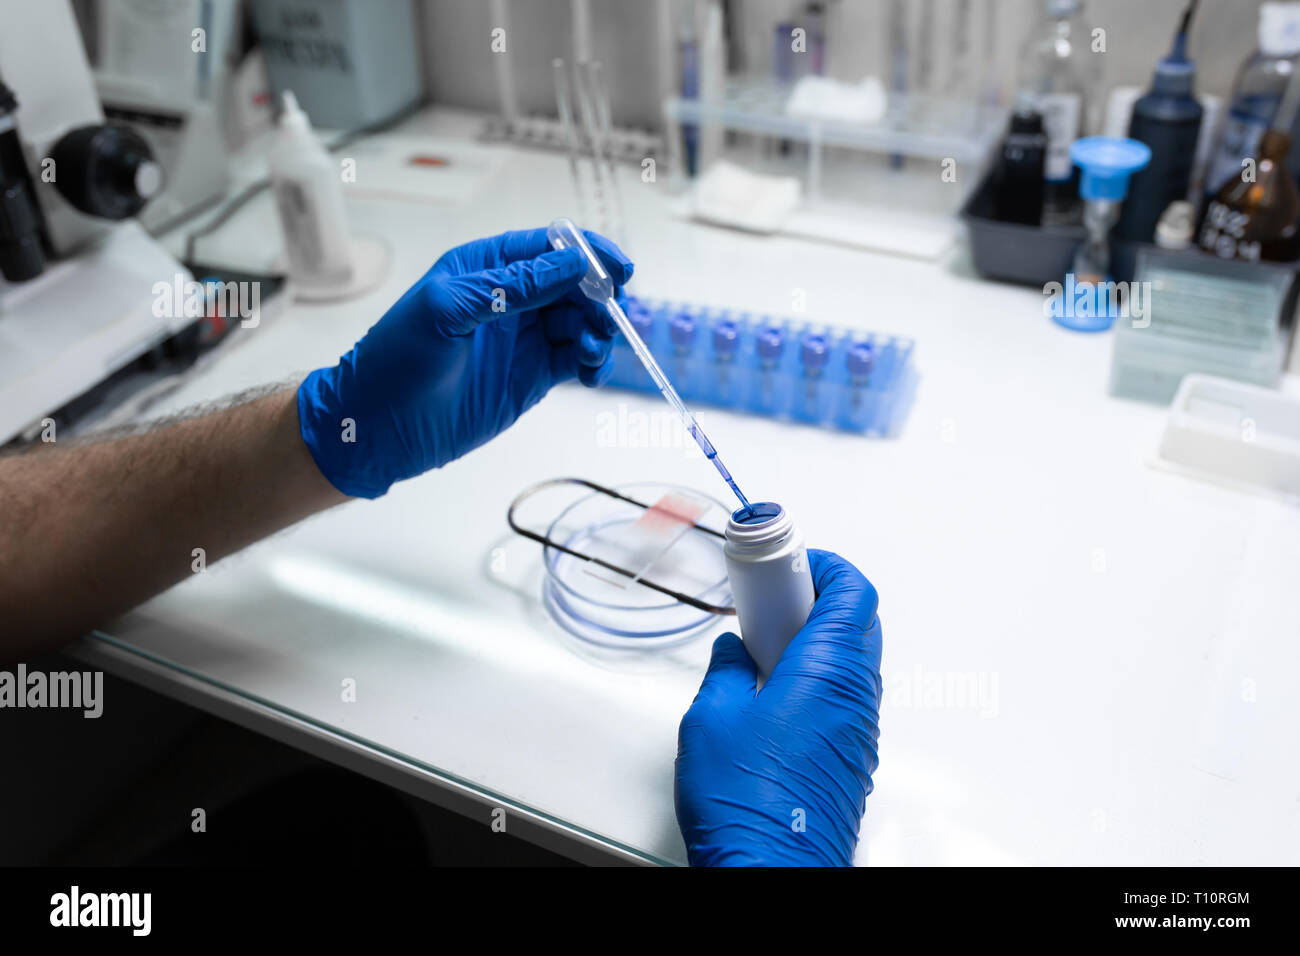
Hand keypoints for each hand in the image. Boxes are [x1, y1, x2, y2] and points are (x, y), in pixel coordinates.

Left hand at [297, 227, 632, 497]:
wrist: (379, 427)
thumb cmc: (397, 359)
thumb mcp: (448, 309)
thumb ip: (513, 285)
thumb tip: (571, 264)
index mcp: (485, 268)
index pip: (548, 247)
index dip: (587, 252)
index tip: (617, 268)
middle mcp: (510, 299)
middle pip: (574, 283)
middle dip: (598, 295)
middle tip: (609, 315)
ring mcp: (523, 339)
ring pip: (581, 322)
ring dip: (598, 331)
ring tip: (592, 352)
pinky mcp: (533, 377)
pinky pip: (577, 360)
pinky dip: (593, 363)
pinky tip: (591, 372)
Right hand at [674, 549, 881, 866]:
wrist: (771, 873)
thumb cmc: (748, 805)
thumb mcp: (711, 718)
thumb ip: (726, 672)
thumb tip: (733, 656)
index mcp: (828, 671)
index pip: (853, 591)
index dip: (825, 565)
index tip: (789, 561)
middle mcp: (856, 697)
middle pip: (860, 620)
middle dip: (820, 596)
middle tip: (774, 599)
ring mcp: (859, 731)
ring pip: (854, 660)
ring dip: (819, 638)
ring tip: (767, 648)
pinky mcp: (852, 759)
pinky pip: (846, 697)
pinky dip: (819, 677)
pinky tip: (776, 694)